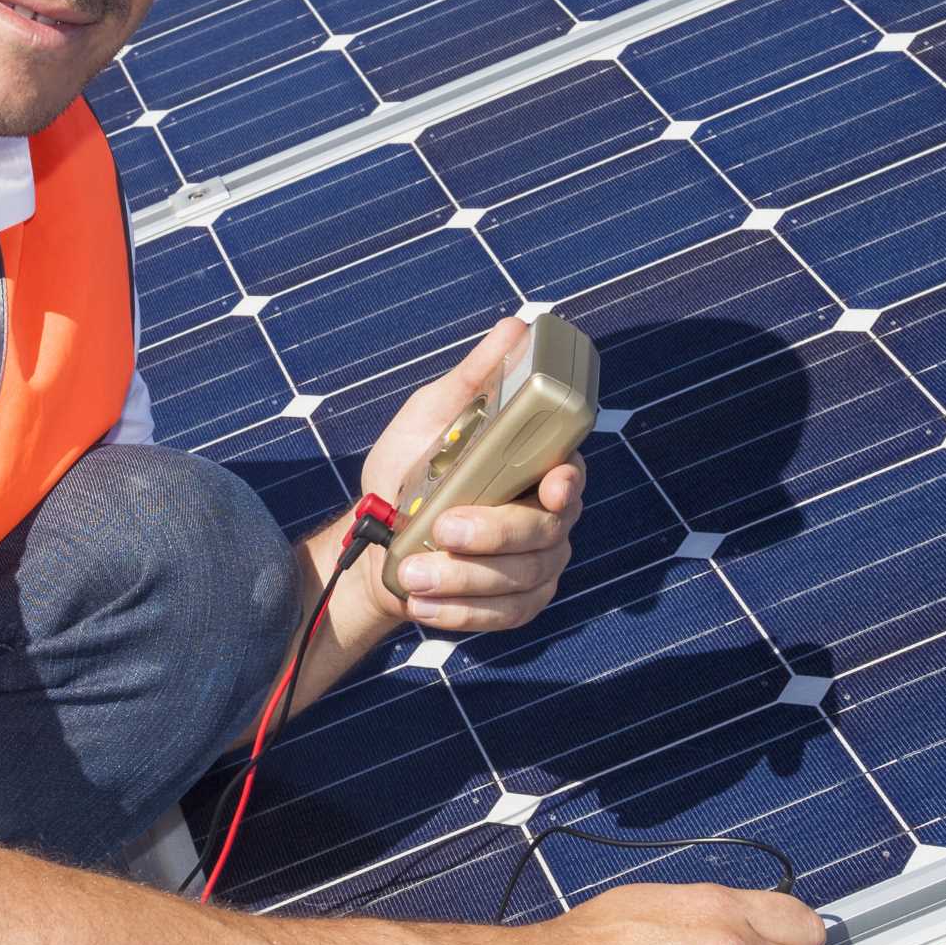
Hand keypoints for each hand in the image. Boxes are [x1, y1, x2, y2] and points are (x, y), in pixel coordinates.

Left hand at [355, 318, 585, 635]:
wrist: (375, 542)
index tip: (548, 484)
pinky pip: (504, 617)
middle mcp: (546, 519)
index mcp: (535, 467)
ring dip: (464, 579)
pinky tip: (422, 604)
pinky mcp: (515, 606)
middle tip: (441, 529)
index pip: (571, 473)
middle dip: (492, 534)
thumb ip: (475, 379)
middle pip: (546, 533)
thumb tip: (515, 327)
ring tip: (412, 572)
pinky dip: (461, 613)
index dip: (566, 482)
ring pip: (523, 579)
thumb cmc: (409, 473)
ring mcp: (536, 566)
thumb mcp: (431, 417)